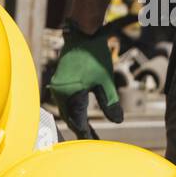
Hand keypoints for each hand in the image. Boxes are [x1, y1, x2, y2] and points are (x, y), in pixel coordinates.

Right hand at [49, 23, 122, 139]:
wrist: (81, 33)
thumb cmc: (94, 55)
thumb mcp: (106, 81)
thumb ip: (111, 103)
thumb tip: (118, 121)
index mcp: (70, 95)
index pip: (78, 122)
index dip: (87, 134)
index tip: (95, 143)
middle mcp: (60, 94)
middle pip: (70, 120)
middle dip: (82, 130)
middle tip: (94, 141)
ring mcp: (57, 89)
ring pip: (67, 113)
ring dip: (77, 122)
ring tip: (89, 132)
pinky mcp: (59, 84)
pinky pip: (65, 104)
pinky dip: (74, 111)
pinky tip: (82, 115)